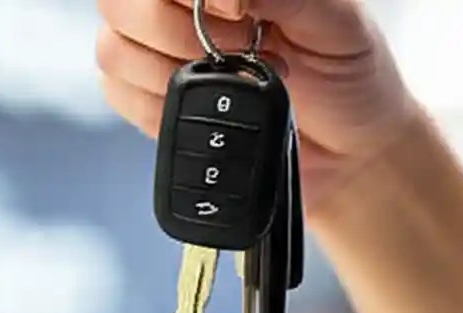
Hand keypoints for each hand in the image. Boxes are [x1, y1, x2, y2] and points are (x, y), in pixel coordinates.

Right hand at [96, 0, 420, 208]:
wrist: (348, 148)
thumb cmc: (349, 70)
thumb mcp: (336, 21)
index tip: (238, 10)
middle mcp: (178, 5)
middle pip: (119, 3)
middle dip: (175, 32)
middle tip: (240, 49)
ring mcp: (156, 51)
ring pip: (113, 51)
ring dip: (173, 73)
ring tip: (234, 81)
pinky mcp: (150, 100)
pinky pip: (119, 97)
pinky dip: (163, 107)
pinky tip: (211, 109)